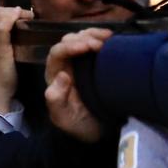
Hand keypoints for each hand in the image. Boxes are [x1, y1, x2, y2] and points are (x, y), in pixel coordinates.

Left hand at [44, 28, 110, 143]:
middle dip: (83, 38)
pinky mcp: (94, 63)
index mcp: (54, 75)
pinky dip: (101, 38)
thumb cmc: (76, 125)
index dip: (70, 47)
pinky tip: (112, 38)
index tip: (88, 47)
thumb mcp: (63, 117)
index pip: (57, 53)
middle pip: (69, 41)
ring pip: (80, 39)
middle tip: (101, 43)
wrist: (93, 133)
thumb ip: (56, 99)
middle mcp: (65, 65)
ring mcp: (79, 62)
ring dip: (92, 34)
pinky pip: (94, 44)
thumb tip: (62, 76)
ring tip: (108, 36)